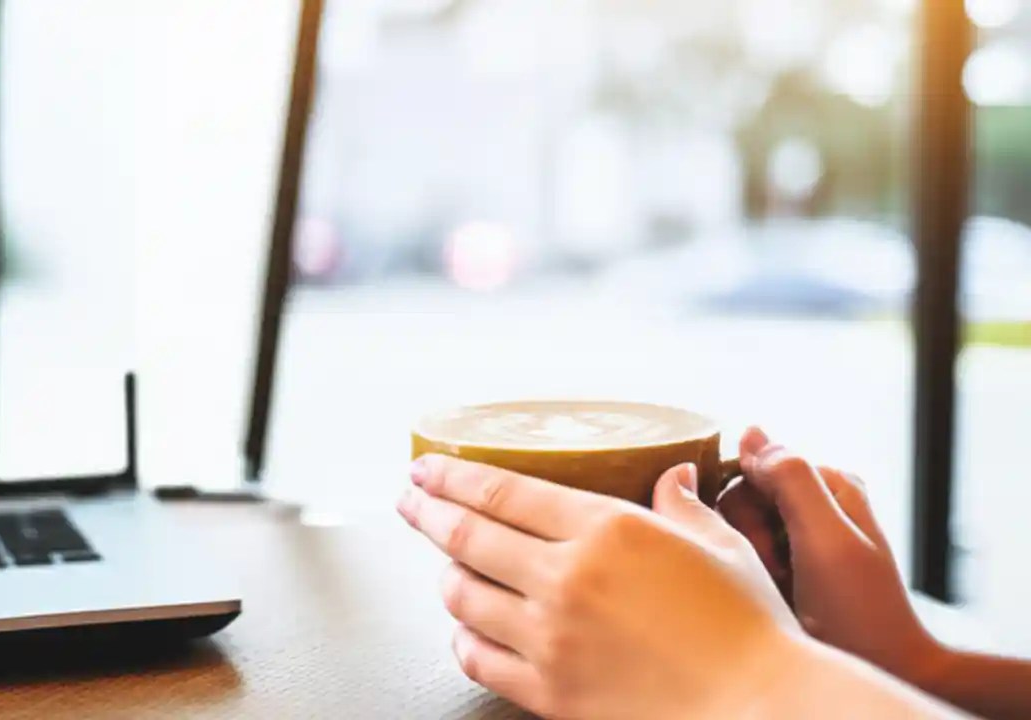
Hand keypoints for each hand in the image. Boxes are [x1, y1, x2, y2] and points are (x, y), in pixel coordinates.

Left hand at [397, 454, 804, 718]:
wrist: (762, 711)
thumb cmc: (750, 628)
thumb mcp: (719, 546)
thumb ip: (681, 505)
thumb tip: (674, 474)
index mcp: (604, 530)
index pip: (501, 492)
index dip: (450, 476)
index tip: (424, 467)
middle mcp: (565, 579)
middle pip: (467, 536)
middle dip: (426, 513)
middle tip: (408, 499)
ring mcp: (551, 640)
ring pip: (462, 597)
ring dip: (446, 575)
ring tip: (446, 564)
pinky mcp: (550, 694)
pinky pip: (479, 658)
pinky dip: (463, 638)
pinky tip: (466, 629)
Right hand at [717, 427, 945, 689]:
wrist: (882, 668)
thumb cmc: (859, 611)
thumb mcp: (827, 539)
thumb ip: (791, 480)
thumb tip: (751, 432)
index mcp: (829, 483)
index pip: (753, 467)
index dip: (748, 506)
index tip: (771, 548)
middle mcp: (812, 502)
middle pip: (740, 496)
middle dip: (746, 535)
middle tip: (777, 572)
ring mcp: (798, 534)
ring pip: (735, 526)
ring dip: (746, 559)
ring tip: (776, 587)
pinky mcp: (786, 564)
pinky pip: (743, 553)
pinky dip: (748, 574)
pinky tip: (771, 593)